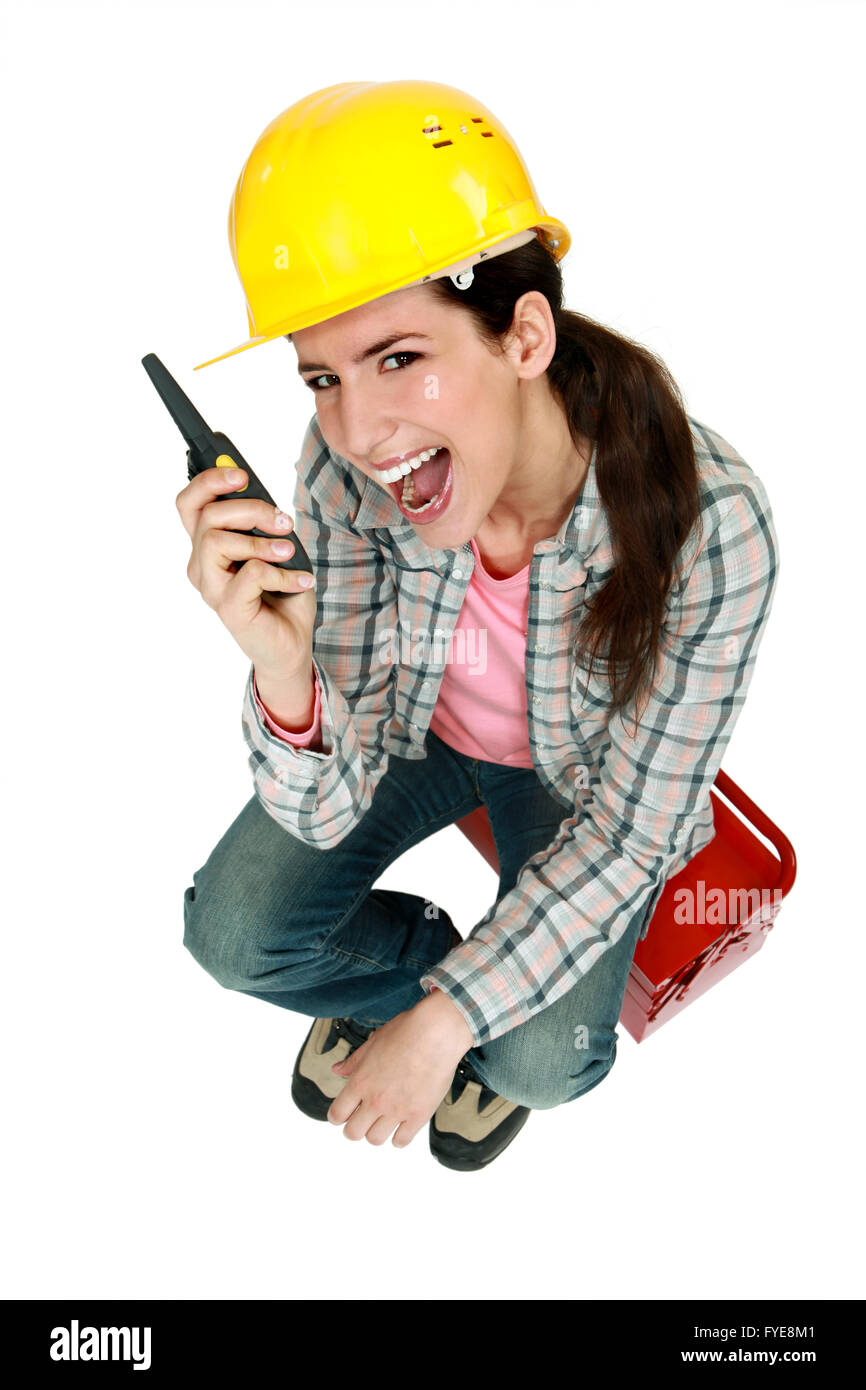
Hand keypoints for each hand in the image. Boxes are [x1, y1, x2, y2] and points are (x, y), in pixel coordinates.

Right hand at [176, 465, 316, 676]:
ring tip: (290, 552)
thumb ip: (261, 523)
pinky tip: (301, 581)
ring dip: (261, 542)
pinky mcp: (228, 609)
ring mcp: (211, 589)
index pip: (189, 504)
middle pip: (206, 517)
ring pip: (216, 542)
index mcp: (207, 546)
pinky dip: (282, 574)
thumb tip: (262, 496)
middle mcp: (201, 566)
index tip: (241, 474)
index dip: (209, 481)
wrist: (290, 643)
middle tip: (282, 520)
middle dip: (249, 508)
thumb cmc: (281, 593)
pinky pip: (251, 574)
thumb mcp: (274, 548)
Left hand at [327, 995, 473, 1148]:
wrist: (437, 1032)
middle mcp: (376, 1100)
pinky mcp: (418, 1115)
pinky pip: (401, 1140)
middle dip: (354, 1128)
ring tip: (382, 1122)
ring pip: (375, 1140)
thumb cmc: (406, 1031)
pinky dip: (399, 1137)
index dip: (337, 1116)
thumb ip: (353, 1061)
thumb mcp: (373, 1042)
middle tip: (361, 1120)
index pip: (337, 1114)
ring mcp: (397, 1110)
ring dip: (375, 1133)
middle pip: (352, 1133)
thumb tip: (337, 1070)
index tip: (343, 1114)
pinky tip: (401, 1126)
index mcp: (360, 1081)